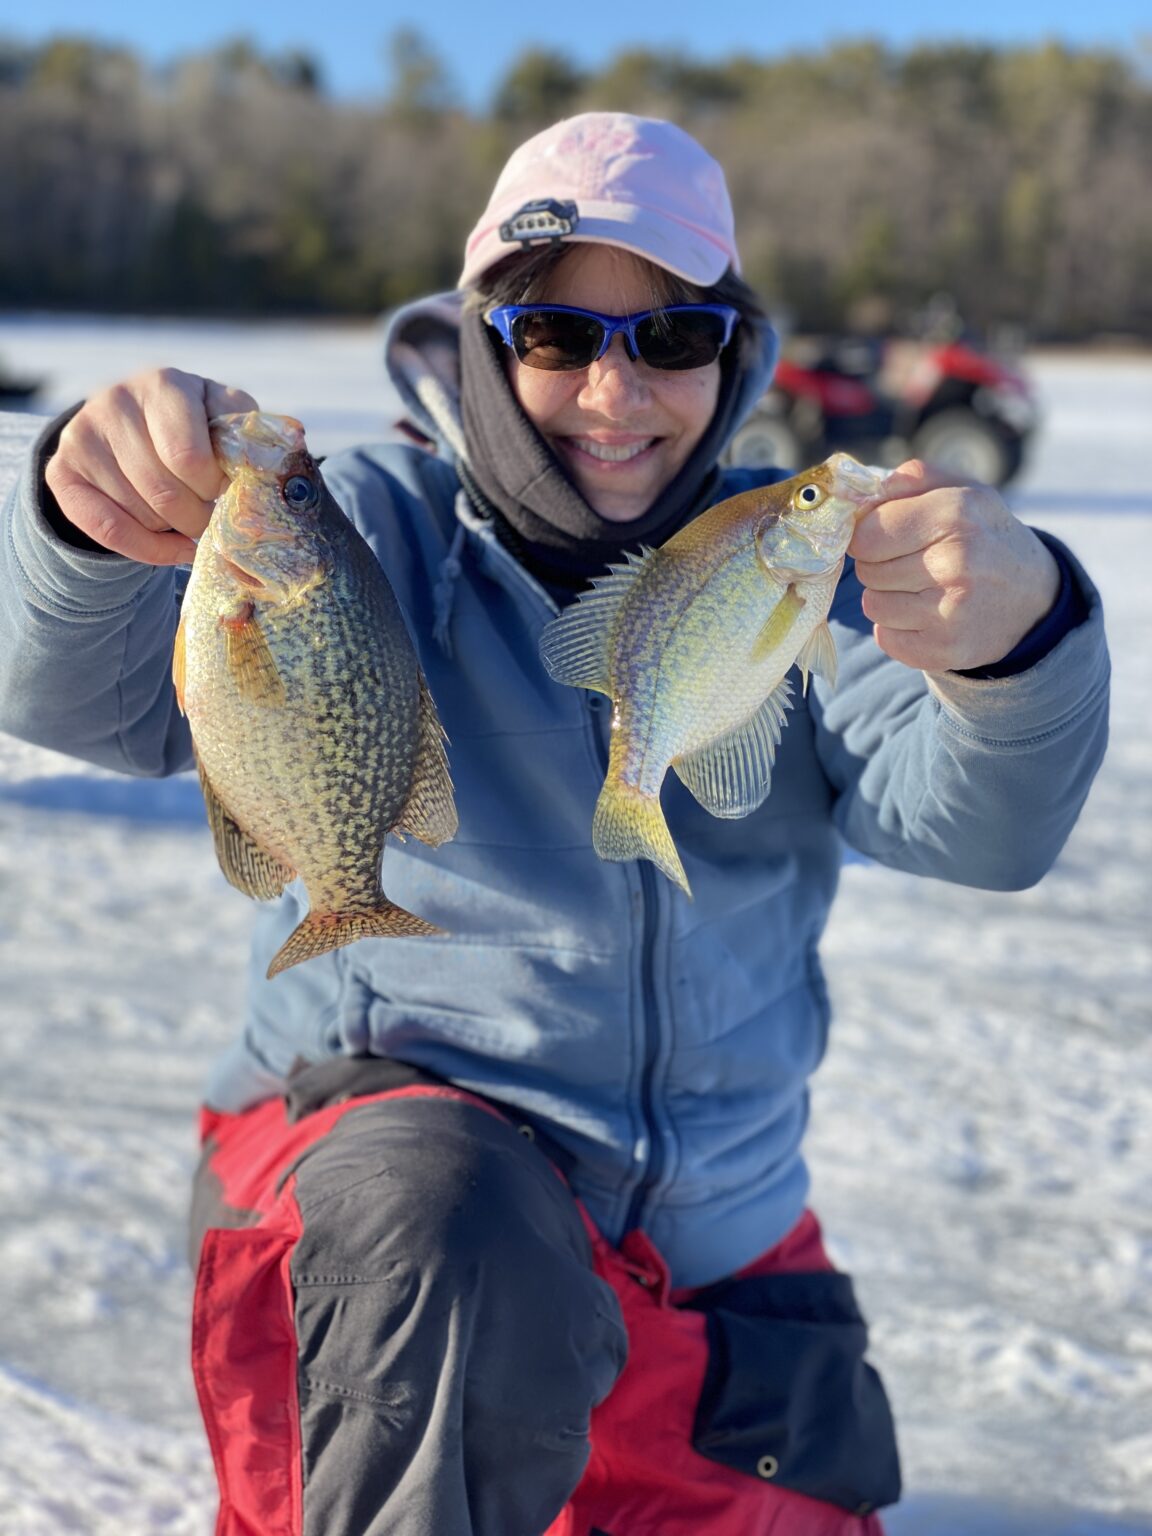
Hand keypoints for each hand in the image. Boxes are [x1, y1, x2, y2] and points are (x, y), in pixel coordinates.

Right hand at [45, 368, 258, 564]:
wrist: (136, 425)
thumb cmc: (196, 424)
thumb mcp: (225, 416)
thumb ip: (251, 430)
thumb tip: (291, 438)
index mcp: (164, 384)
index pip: (188, 458)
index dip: (213, 487)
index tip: (224, 489)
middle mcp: (116, 401)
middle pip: (164, 492)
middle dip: (198, 515)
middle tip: (211, 516)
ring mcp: (82, 435)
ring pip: (139, 513)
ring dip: (175, 529)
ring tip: (188, 517)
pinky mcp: (62, 471)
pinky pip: (107, 530)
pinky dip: (148, 550)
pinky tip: (174, 546)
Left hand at [848, 460, 1060, 671]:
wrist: (1033, 597)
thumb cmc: (983, 535)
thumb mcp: (960, 489)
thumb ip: (909, 479)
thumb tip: (858, 495)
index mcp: (954, 514)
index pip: (866, 534)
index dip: (869, 535)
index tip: (888, 537)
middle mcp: (954, 563)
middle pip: (867, 570)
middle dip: (881, 565)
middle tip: (916, 563)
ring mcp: (951, 612)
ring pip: (873, 605)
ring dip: (889, 597)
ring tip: (924, 588)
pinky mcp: (944, 650)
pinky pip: (885, 638)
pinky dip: (898, 628)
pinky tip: (929, 615)